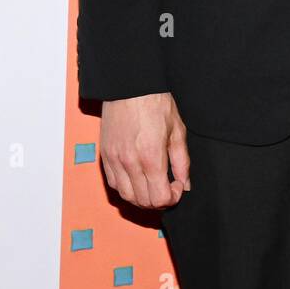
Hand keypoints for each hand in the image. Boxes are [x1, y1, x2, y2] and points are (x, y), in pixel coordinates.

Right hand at [100, 92, 189, 208]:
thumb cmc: (155, 103)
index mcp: (151, 157)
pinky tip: (137, 178)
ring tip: (153, 185)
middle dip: (159, 200)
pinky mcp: (105, 156)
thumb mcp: (177, 130)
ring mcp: (115, 160)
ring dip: (142, 197)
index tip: (178, 185)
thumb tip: (185, 184)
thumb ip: (182, 161)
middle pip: (143, 202)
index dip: (173, 197)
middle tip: (168, 186)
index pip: (161, 198)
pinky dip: (126, 188)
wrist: (130, 86)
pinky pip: (114, 184)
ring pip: (126, 197)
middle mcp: (130, 163)